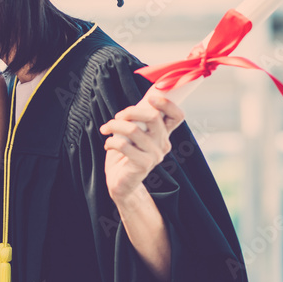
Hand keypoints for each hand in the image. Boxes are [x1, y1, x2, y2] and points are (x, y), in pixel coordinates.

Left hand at [99, 89, 184, 204]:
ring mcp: (155, 155)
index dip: (167, 104)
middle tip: (117, 117)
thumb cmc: (125, 154)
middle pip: (153, 117)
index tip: (151, 98)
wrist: (121, 183)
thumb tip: (138, 102)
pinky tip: (107, 145)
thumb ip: (138, 120)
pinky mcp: (143, 165)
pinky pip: (124, 145)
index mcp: (163, 134)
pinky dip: (110, 142)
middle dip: (130, 111)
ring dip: (114, 126)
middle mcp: (163, 144)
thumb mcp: (133, 134)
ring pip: (134, 129)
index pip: (177, 116)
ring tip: (105, 129)